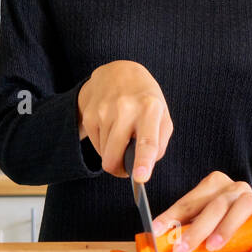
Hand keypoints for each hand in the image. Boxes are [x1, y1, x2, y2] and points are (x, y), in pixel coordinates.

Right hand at [77, 60, 172, 182]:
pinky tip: (110, 127)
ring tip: (121, 135)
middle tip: (126, 168)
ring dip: (113, 153)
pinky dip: (103, 144)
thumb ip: (160, 143)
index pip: (147, 140)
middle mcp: (125, 109)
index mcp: (150, 109)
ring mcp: (104, 111)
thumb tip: (144, 167)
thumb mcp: (162, 115)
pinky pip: (95, 145)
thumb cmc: (145, 99)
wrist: (118, 73)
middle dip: (119, 169)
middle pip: (115, 156)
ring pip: (104, 154)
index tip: (140, 178)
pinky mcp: (89, 115)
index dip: (143, 161)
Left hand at [152, 171, 251, 251]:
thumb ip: (186, 225)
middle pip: (216, 204)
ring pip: (245, 207)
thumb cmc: (226, 219)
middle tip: (181, 249)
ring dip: (228, 228)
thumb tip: (157, 240)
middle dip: (197, 228)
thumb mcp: (204, 217)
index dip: (173, 216)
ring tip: (213, 247)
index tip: (157, 231)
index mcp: (216, 184)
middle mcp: (237, 189)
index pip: (191, 200)